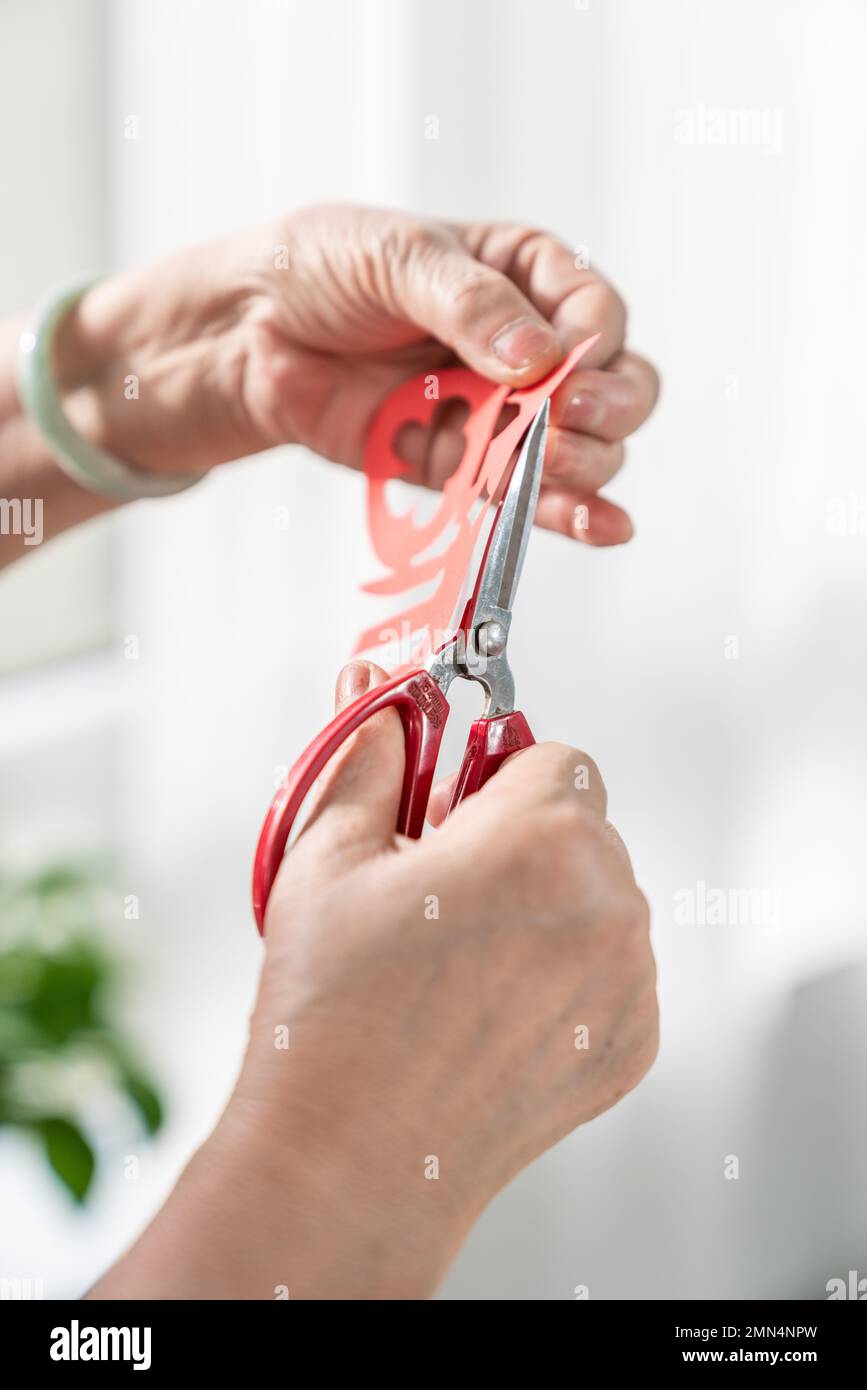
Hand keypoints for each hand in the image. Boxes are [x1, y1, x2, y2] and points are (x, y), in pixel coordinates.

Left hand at [61, 206, 658, 543]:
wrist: (244, 337)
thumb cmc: (317, 268)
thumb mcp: (396, 255)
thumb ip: (470, 304)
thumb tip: (540, 356)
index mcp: (522, 273)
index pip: (595, 313)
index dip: (594, 345)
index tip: (568, 370)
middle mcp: (524, 346)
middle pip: (611, 387)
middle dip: (604, 409)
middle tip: (566, 418)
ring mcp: (497, 411)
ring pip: (582, 449)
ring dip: (584, 465)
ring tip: (550, 464)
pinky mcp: (461, 465)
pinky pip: (527, 494)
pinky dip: (567, 515)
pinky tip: (603, 527)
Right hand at [220, 661, 656, 1297]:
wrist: (349, 1158)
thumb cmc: (332, 1013)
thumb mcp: (328, 855)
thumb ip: (368, 754)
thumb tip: (376, 688)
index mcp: (541, 840)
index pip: (556, 755)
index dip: (497, 774)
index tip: (456, 806)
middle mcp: (607, 906)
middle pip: (583, 826)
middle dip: (519, 838)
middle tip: (442, 885)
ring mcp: (629, 983)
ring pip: (600, 898)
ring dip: (546, 905)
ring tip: (458, 956)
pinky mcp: (631, 1044)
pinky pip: (612, 970)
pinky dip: (565, 974)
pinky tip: (489, 1006)